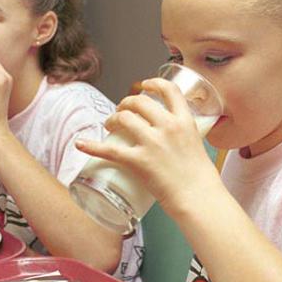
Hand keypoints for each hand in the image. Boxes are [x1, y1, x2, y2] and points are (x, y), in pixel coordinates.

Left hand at [76, 78, 219, 215]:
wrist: (199, 198)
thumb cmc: (201, 179)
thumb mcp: (197, 145)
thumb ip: (182, 136)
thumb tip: (170, 138)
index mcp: (185, 121)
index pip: (169, 90)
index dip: (153, 83)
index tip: (145, 85)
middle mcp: (168, 127)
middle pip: (140, 101)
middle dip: (126, 103)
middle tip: (121, 112)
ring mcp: (152, 143)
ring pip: (123, 118)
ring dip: (112, 119)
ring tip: (109, 126)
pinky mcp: (139, 161)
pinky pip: (109, 149)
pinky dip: (91, 146)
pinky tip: (81, 144)